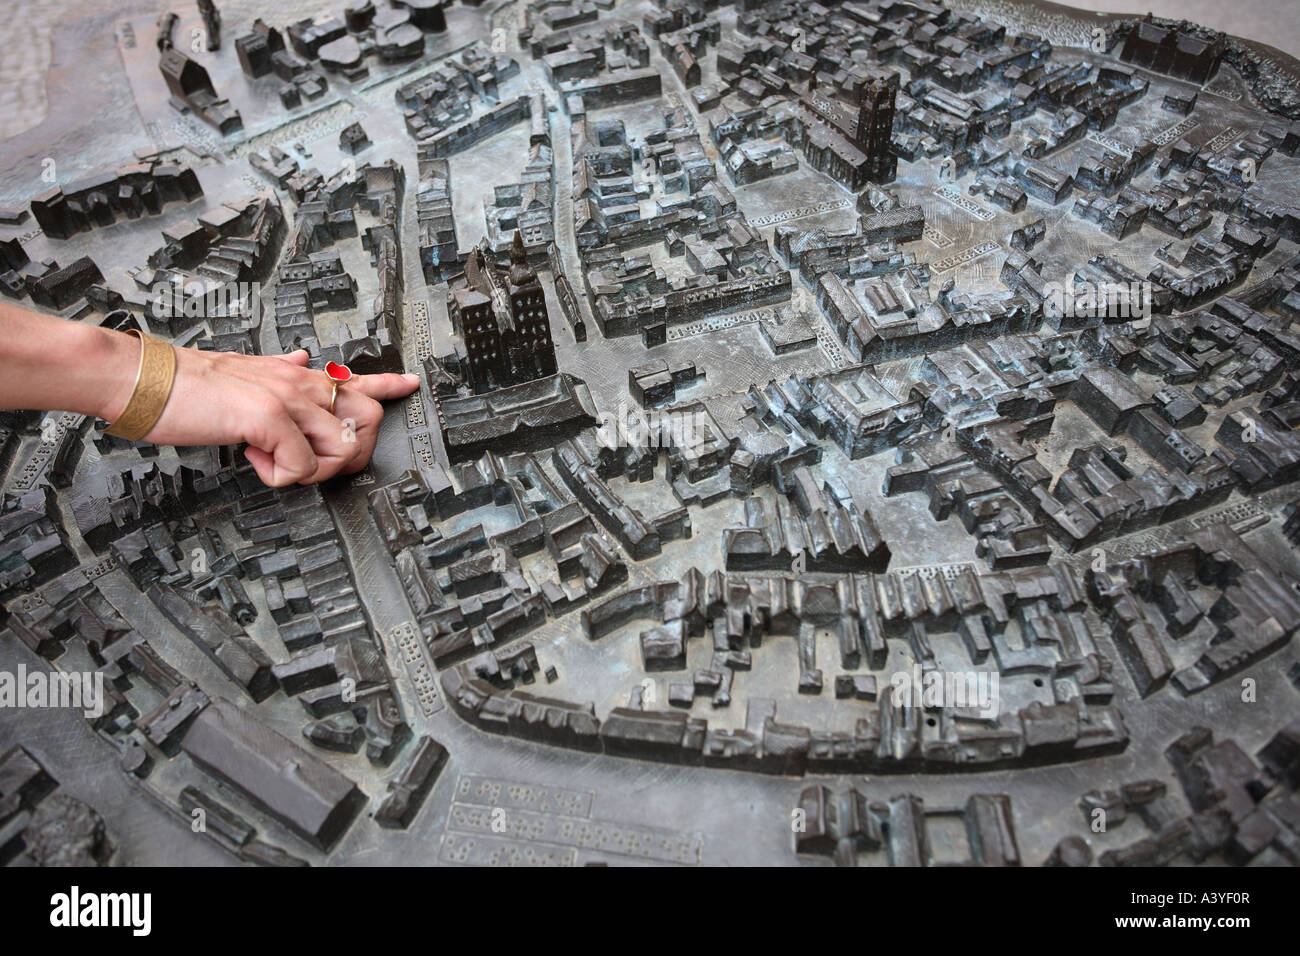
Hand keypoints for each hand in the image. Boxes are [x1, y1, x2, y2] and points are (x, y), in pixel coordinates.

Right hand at [100, 337, 419, 486]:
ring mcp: (287, 398)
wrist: (147, 381)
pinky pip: (301, 466)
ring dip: (314, 471)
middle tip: (309, 463)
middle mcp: (299, 382)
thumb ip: (277, 370)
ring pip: (341, 449)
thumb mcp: (245, 371)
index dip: (389, 384)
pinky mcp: (268, 418)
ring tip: (274, 462)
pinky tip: (252, 458)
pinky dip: (280, 476)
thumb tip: (301, 359)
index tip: (412, 384)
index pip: (356, 377)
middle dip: (348, 456)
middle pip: (366, 421)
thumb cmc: (189, 385)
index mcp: (295, 375)